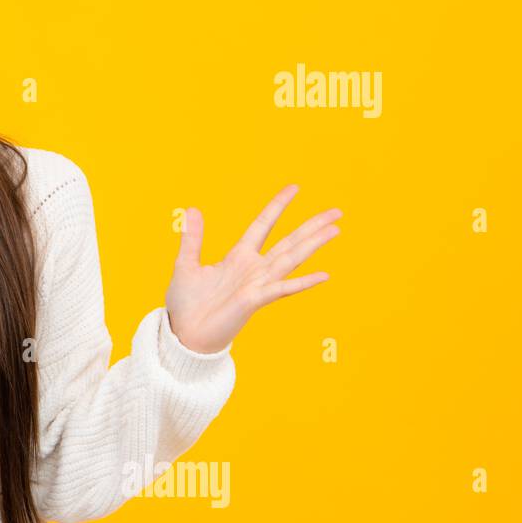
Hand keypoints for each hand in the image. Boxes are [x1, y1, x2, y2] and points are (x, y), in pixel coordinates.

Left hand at [164, 185, 341, 353]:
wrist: (184, 334)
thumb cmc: (187, 304)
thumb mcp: (186, 265)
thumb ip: (192, 239)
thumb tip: (192, 209)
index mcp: (238, 257)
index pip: (263, 225)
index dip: (278, 206)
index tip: (295, 188)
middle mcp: (254, 269)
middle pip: (289, 241)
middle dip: (312, 226)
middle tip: (337, 211)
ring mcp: (257, 284)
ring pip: (291, 259)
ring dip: (313, 244)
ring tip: (335, 229)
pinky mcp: (254, 301)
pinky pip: (281, 289)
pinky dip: (302, 282)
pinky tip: (323, 275)